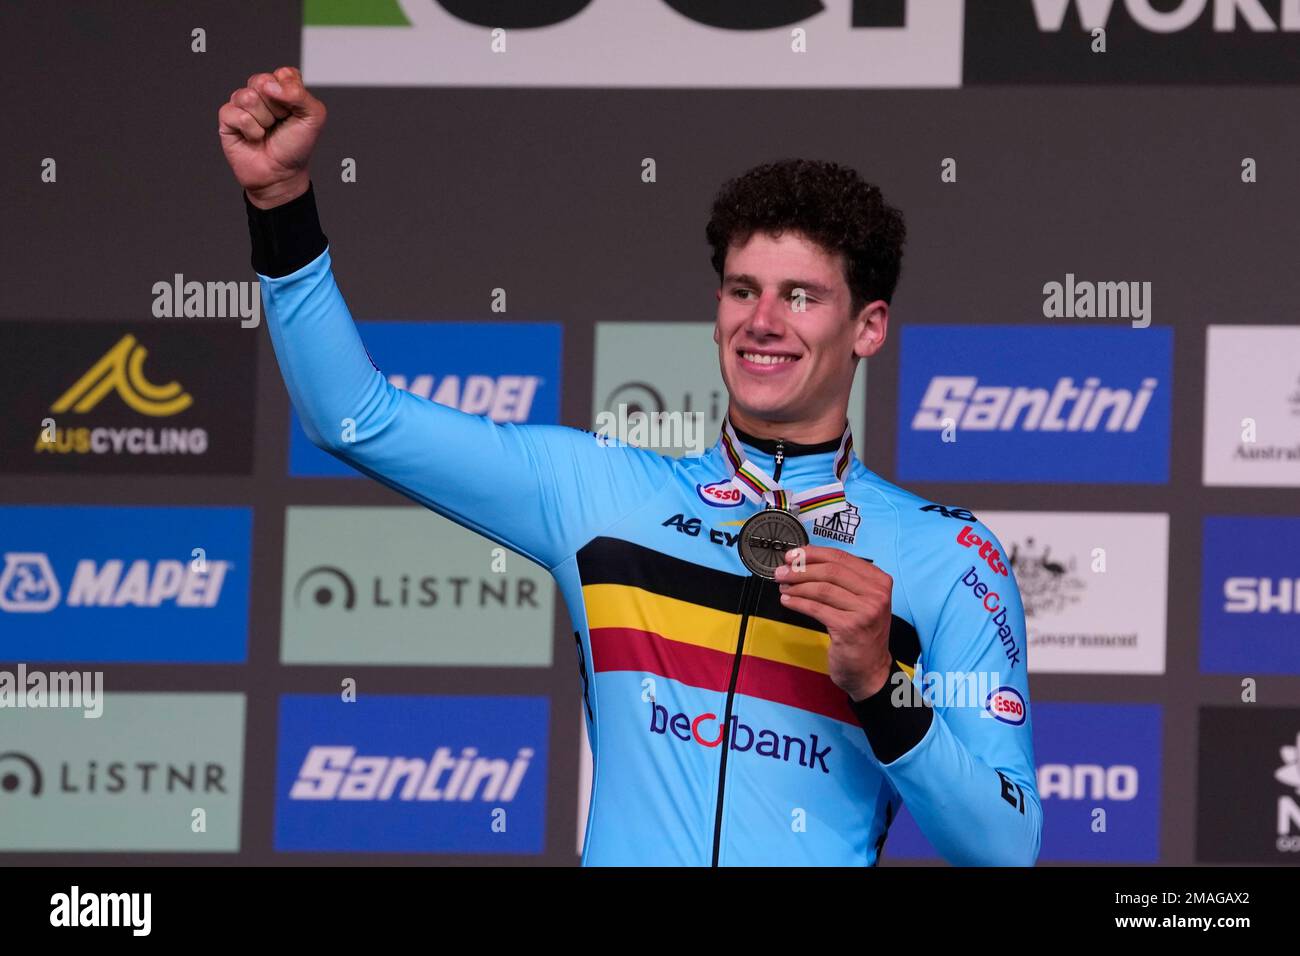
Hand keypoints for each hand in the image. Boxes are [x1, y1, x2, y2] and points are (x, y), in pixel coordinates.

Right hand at [217, 65, 325, 207]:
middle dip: (277, 108)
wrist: (281, 175)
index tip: (295, 113)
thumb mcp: (314, 118)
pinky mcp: (227, 117)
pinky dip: (250, 130)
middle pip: (263, 81)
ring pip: (249, 97)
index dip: (291, 95)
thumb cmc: (296, 147)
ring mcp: (242, 103)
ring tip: (267, 131)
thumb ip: (300, 94)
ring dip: (263, 120)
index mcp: (282, 87)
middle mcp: (261, 92)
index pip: (284, 74)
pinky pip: (236, 113)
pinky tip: (253, 138)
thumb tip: (270, 86)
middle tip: (280, 123)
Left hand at [773, 544, 893, 701]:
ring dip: (797, 586)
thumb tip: (805, 561)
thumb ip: (842, 581)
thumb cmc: (861, 633)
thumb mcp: (860, 601)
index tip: (793, 555)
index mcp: (879, 581)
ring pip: (822, 589)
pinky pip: (816, 608)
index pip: (841, 557)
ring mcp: (865, 611)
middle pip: (830, 571)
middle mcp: (876, 594)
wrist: (870, 669)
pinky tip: (788, 601)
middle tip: (781, 572)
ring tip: (783, 587)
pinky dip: (798, 602)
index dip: (813, 553)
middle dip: (801, 569)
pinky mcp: (849, 627)